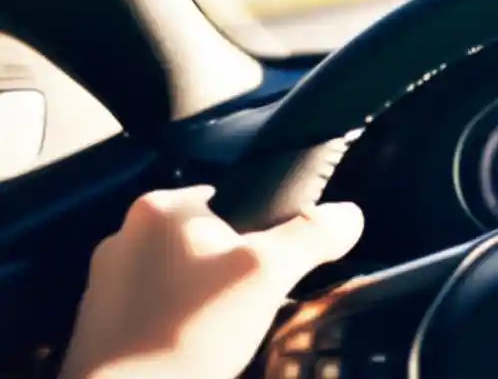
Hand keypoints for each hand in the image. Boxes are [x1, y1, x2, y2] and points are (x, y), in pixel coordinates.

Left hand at [60, 186, 363, 378]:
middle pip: (204, 240)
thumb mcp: (269, 272)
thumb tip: (348, 215)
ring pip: (179, 279)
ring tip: (226, 333)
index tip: (272, 264)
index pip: (227, 196)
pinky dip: (178, 328)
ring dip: (204, 301)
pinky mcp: (100, 326)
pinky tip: (196, 350)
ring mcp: (105, 285)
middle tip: (254, 302)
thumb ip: (311, 235)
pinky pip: (155, 314)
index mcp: (159, 207)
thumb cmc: (190, 330)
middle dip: (231, 269)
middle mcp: (124, 236)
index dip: (259, 229)